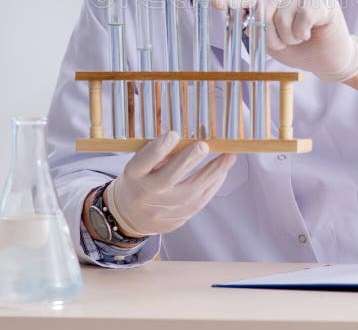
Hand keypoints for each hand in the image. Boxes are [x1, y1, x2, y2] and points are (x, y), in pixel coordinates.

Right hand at [109, 132, 235, 236]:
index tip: (174, 134)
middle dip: (188, 161)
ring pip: (189, 194)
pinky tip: (222, 173)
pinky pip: (197, 204)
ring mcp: (159, 212)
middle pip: (167, 179)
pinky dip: (212, 187)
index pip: (143, 162)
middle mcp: (144, 196)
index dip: (158, 149)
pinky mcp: (173, 222)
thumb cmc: (140, 178)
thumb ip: (161, 151)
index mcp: (133, 175)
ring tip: (229, 157)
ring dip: (212, 173)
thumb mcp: (141, 163)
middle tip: (204, 146)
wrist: (128, 214)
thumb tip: (193, 134)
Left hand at [212, 0, 357, 82]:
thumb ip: (257, 29)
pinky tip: (311, 32)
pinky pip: (301, 21)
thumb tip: (244, 24)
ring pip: (282, 20)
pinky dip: (303, 33)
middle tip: (285, 42)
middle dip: (270, 37)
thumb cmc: (298, 48)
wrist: (329, 58)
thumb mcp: (272, 41)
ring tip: (300, 36)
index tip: (215, 4)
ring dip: (289, 38)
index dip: (231, 1)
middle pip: (262, 13)